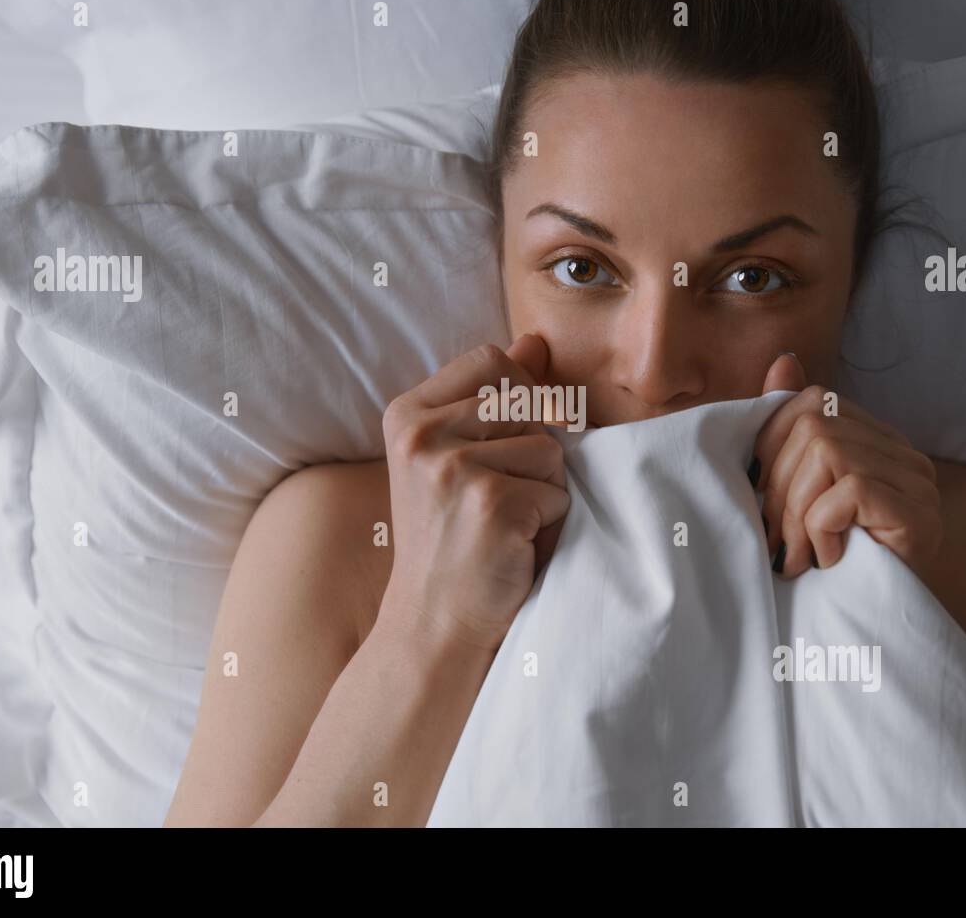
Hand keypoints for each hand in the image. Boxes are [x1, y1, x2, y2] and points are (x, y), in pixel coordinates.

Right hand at [379, 334, 570, 651]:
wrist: (432, 625)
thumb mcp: (458, 459)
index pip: (492, 360)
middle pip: (528, 402)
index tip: (506, 445)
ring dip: (543, 492)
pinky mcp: (489, 502)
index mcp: (407, 413)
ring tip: (503, 525)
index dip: (521, 396)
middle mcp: (420, 433)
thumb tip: (534, 341)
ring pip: (550, 449)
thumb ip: (493, 398)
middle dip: (533, 451)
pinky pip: (557, 492)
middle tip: (497, 499)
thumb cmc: (454, 541)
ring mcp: (452, 467)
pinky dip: (548, 523)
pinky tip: (510, 546)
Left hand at [752, 353, 941, 580]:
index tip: (757, 496)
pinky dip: (822, 528)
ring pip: (826, 454)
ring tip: (794, 558)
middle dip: (776, 488)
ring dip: (795, 515)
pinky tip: (825, 560)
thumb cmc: (836, 565)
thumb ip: (789, 434)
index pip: (812, 403)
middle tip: (773, 540)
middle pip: (813, 428)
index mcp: (873, 440)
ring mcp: (916, 480)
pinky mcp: (918, 511)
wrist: (884, 630)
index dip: (771, 443)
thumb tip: (783, 361)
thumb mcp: (800, 497)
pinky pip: (849, 490)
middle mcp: (902, 452)